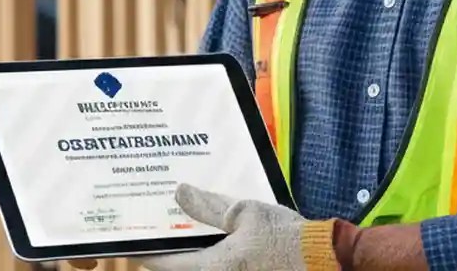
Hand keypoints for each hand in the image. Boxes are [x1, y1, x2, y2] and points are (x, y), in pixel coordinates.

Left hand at [65, 182, 340, 270]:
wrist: (327, 262)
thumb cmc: (287, 239)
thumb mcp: (246, 213)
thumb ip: (209, 206)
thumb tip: (180, 192)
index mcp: (210, 268)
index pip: (159, 264)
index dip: (142, 250)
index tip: (129, 236)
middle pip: (177, 269)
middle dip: (165, 253)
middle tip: (156, 231)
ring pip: (196, 268)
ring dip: (188, 255)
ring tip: (186, 234)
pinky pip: (215, 269)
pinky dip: (208, 258)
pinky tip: (213, 244)